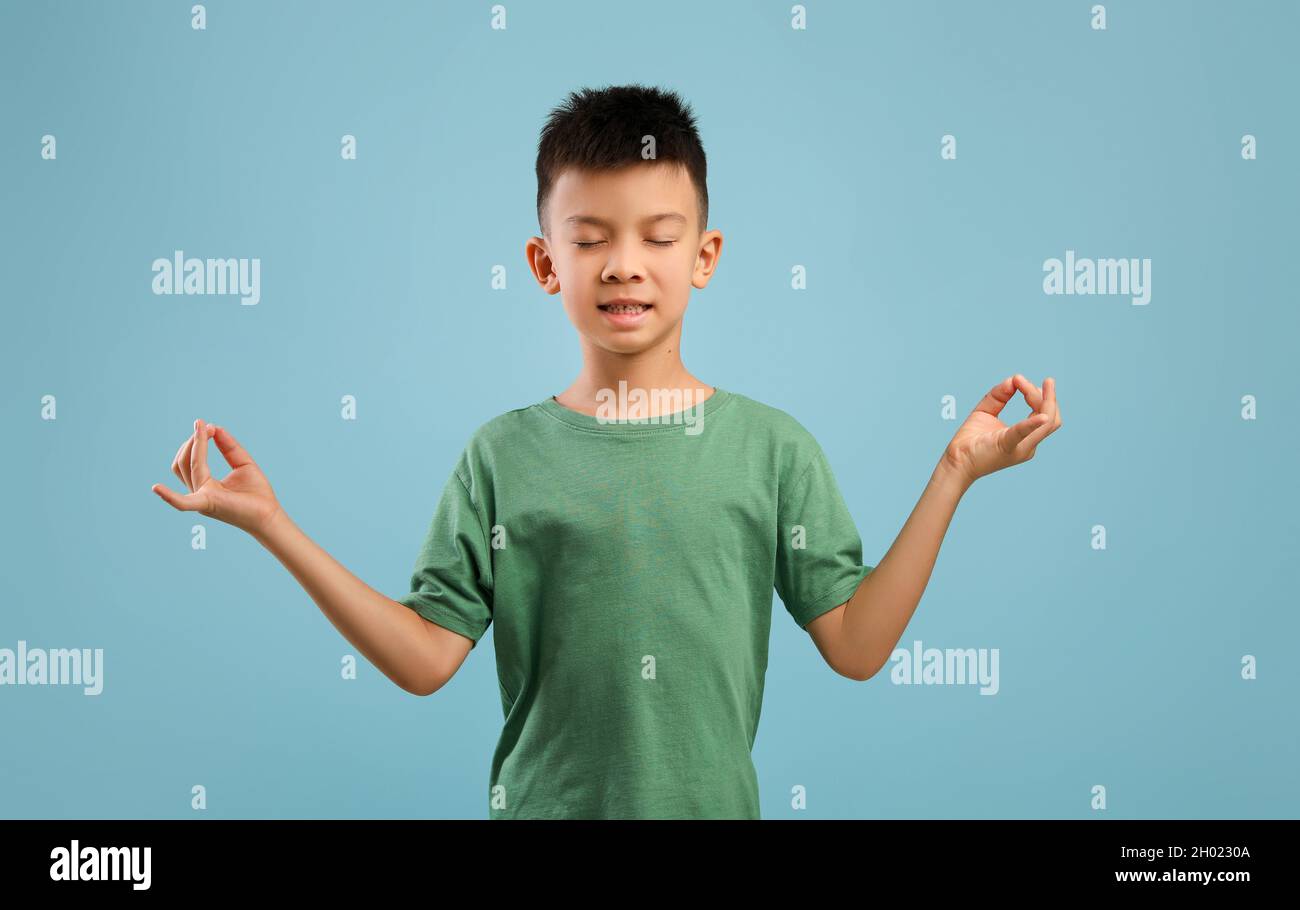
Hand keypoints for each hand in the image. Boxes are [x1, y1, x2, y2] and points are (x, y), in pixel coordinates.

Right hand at [151, 418, 283, 536]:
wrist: (270, 515)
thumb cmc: (257, 493)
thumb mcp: (243, 463)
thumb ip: (229, 446)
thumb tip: (214, 427)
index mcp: (205, 484)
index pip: (191, 459)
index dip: (197, 440)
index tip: (208, 425)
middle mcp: (198, 491)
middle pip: (184, 462)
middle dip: (194, 441)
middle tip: (208, 427)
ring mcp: (201, 498)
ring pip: (187, 468)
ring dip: (195, 446)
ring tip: (206, 430)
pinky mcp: (208, 505)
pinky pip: (184, 502)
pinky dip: (170, 497)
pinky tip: (157, 488)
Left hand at [941, 375, 1060, 486]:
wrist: (956, 462)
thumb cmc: (971, 440)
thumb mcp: (986, 411)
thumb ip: (998, 395)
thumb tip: (1012, 380)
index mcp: (1025, 437)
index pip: (1043, 413)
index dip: (1037, 394)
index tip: (1019, 379)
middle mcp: (1028, 445)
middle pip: (1050, 418)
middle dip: (1049, 397)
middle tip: (1047, 381)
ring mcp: (1020, 448)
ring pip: (1047, 424)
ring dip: (1045, 401)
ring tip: (1045, 383)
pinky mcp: (1006, 447)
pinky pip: (1022, 434)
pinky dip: (1032, 424)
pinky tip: (1041, 416)